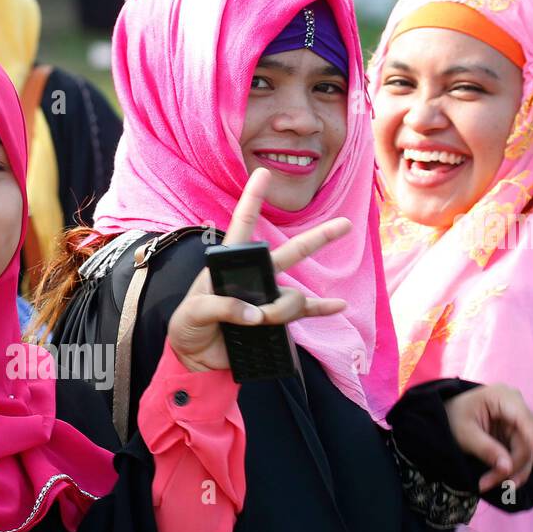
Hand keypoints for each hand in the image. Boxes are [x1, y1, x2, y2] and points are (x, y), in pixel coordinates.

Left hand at [168, 167, 350, 372]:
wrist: (195, 358)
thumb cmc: (188, 327)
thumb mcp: (193, 313)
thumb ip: (222, 308)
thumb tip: (257, 314)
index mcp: (228, 265)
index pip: (243, 226)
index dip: (252, 199)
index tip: (262, 173)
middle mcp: (253, 276)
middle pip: (291, 252)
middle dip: (318, 239)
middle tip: (345, 224)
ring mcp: (267, 297)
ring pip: (292, 294)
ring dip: (283, 309)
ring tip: (261, 322)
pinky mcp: (274, 320)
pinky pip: (304, 313)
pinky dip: (322, 310)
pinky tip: (339, 306)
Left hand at [444, 383, 532, 494]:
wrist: (446, 414)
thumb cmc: (452, 418)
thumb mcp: (464, 434)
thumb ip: (486, 449)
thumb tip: (507, 468)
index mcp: (504, 397)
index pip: (527, 423)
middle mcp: (518, 407)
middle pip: (530, 442)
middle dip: (517, 467)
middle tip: (503, 487)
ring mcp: (519, 421)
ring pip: (529, 452)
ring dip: (514, 473)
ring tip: (486, 484)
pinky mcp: (517, 434)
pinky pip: (524, 454)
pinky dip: (514, 470)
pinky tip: (508, 484)